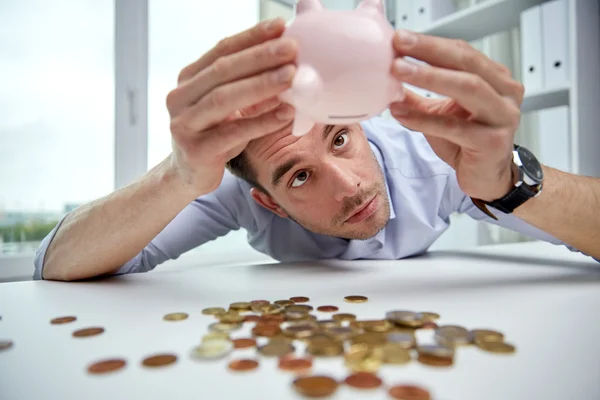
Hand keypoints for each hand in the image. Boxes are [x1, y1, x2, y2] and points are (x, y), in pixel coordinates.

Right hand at [166, 18, 296, 195]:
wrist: (189, 174)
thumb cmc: (216, 135)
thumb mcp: (230, 106)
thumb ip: (251, 85)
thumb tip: (291, 65)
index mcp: (189, 79)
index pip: (221, 50)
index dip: (251, 36)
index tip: (280, 25)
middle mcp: (180, 97)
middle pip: (222, 70)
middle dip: (260, 57)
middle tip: (292, 48)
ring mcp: (184, 123)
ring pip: (224, 98)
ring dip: (261, 85)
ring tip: (291, 76)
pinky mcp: (196, 150)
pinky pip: (233, 132)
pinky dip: (262, 121)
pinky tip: (286, 113)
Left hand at [389, 30, 524, 201]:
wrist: (487, 179)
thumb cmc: (469, 144)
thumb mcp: (441, 114)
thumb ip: (419, 97)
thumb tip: (389, 79)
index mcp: (496, 79)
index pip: (462, 52)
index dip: (430, 44)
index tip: (401, 39)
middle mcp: (505, 93)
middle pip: (467, 63)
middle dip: (430, 51)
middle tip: (400, 46)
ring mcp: (503, 116)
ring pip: (467, 87)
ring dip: (429, 77)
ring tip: (399, 71)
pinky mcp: (493, 142)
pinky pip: (454, 127)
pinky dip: (425, 119)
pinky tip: (401, 113)